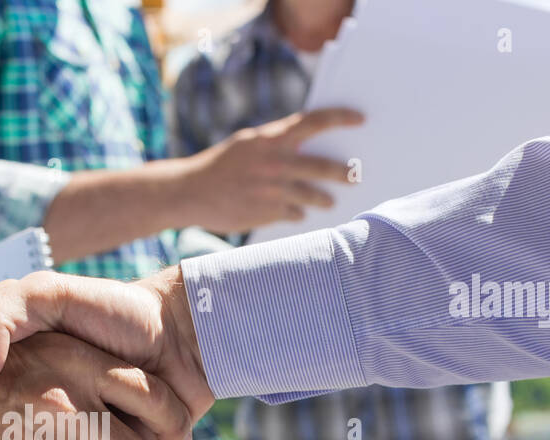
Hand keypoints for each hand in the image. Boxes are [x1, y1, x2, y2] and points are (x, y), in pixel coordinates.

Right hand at [176, 108, 363, 233]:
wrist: (189, 192)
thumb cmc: (220, 165)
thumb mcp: (247, 144)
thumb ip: (276, 143)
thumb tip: (308, 147)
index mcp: (270, 138)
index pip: (314, 122)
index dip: (340, 117)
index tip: (360, 119)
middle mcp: (274, 162)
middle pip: (322, 166)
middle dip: (342, 172)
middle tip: (356, 175)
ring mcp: (272, 190)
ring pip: (311, 196)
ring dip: (323, 198)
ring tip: (329, 201)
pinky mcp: (266, 212)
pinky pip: (293, 212)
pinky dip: (298, 212)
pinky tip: (298, 212)